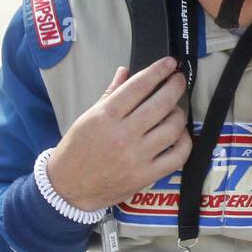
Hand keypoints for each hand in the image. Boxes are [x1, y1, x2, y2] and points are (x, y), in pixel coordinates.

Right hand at [46, 57, 191, 211]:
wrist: (67, 187)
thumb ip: (111, 93)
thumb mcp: (88, 117)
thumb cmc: (77, 149)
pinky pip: (177, 156)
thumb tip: (126, 71)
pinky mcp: (146, 175)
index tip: (170, 63)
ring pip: (173, 128)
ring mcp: (136, 156)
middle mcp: (123, 135)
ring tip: (176, 108)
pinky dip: (184, 142)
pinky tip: (180, 134)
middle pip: (161, 104)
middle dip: (175, 87)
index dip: (158, 71)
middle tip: (178, 80)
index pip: (139, 86)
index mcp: (105, 116)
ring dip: (179, 113)